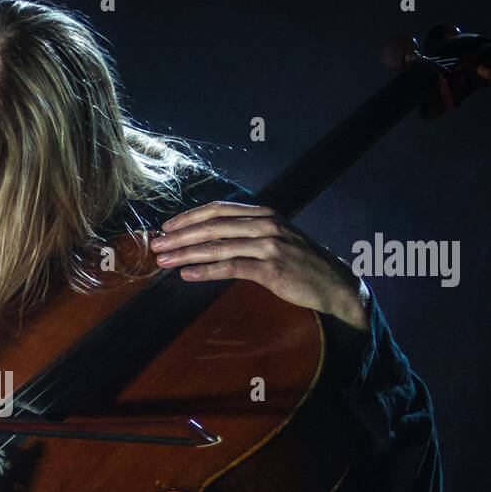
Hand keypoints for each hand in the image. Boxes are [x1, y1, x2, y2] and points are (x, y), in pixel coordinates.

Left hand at [150, 201, 369, 331]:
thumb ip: (248, 232)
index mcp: (264, 214)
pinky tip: (186, 275)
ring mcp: (269, 246)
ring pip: (218, 246)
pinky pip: (231, 268)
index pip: (219, 209)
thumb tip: (212, 235)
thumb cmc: (300, 263)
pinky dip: (206, 271)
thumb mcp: (276, 238)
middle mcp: (266, 225)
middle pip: (213, 226)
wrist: (335, 283)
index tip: (167, 226)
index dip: (190, 217)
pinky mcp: (272, 269)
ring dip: (186, 254)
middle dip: (180, 235)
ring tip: (163, 259)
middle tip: (156, 244)